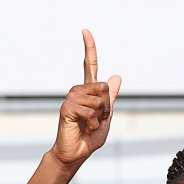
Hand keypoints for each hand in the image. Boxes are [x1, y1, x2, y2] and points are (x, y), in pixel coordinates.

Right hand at [50, 29, 121, 169]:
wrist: (77, 152)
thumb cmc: (90, 136)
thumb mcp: (106, 115)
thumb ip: (110, 98)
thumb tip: (117, 76)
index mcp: (88, 91)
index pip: (90, 66)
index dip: (89, 48)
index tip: (85, 31)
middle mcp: (78, 91)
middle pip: (103, 86)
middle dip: (107, 106)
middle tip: (97, 119)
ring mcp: (71, 98)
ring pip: (98, 99)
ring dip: (100, 116)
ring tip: (89, 124)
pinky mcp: (66, 107)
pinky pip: (90, 110)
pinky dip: (93, 122)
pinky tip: (85, 127)